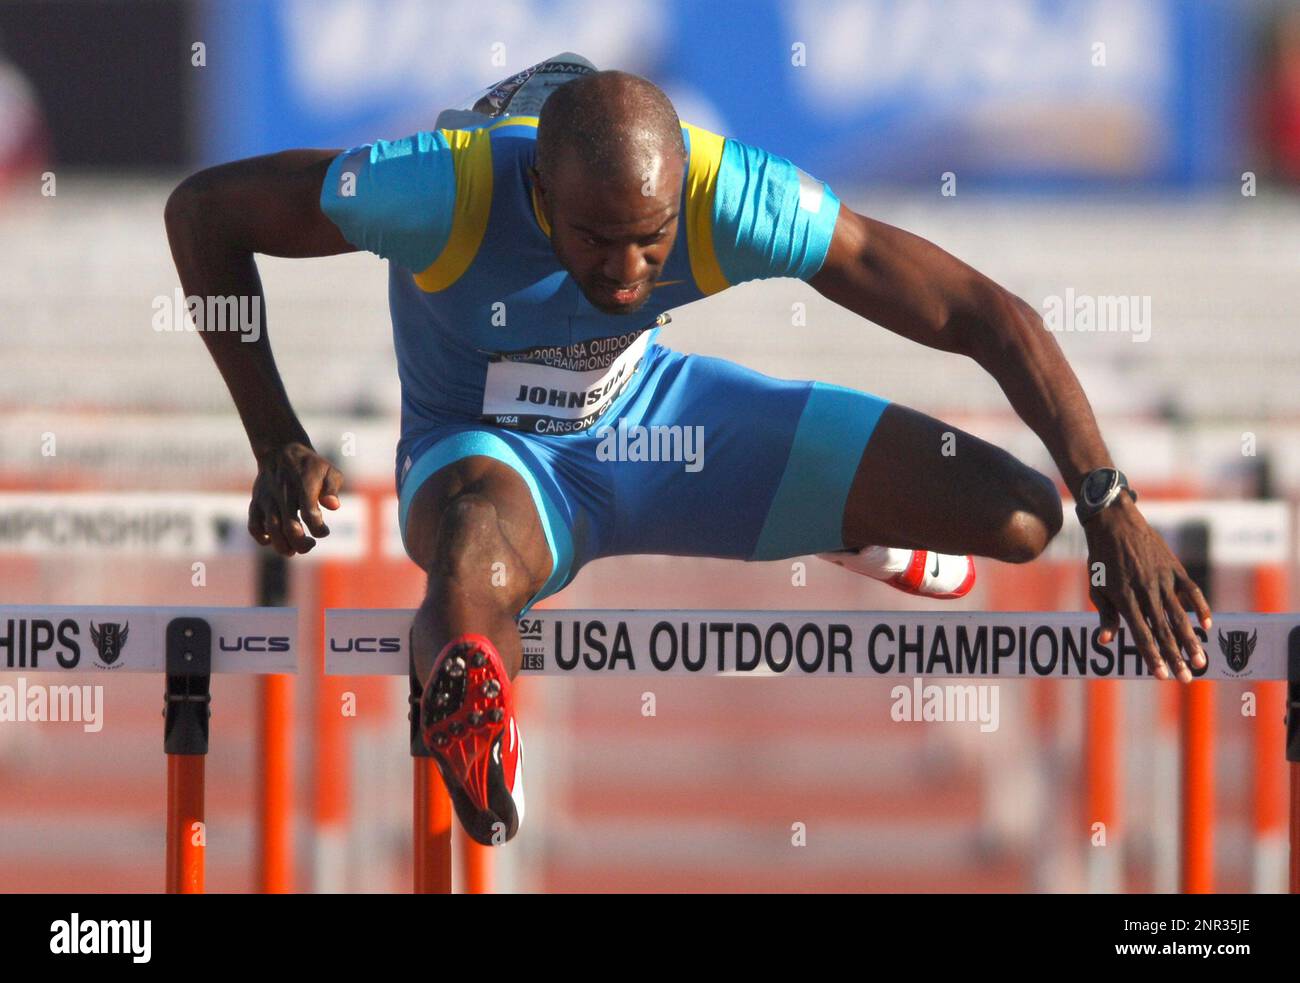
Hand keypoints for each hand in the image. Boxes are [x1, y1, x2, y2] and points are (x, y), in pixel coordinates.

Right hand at [248, 441, 343, 555]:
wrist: (281, 451)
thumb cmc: (310, 466)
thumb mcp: (328, 471)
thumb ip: (332, 488)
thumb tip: (333, 506)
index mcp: (304, 487)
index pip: (310, 514)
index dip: (319, 529)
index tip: (324, 531)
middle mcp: (284, 495)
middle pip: (290, 527)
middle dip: (301, 543)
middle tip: (309, 544)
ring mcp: (268, 499)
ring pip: (271, 529)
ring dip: (282, 545)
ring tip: (292, 550)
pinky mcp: (257, 503)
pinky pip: (254, 524)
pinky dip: (261, 537)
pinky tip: (271, 540)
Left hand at [1083, 495, 1212, 680]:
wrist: (1114, 523)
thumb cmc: (1101, 559)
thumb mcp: (1096, 586)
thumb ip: (1106, 614)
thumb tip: (1105, 641)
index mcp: (1124, 598)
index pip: (1141, 634)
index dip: (1152, 656)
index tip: (1162, 676)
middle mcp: (1145, 591)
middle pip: (1163, 630)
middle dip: (1175, 657)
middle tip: (1186, 678)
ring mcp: (1162, 579)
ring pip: (1180, 615)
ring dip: (1191, 640)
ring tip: (1200, 661)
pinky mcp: (1174, 568)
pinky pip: (1191, 590)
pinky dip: (1200, 607)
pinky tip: (1207, 624)